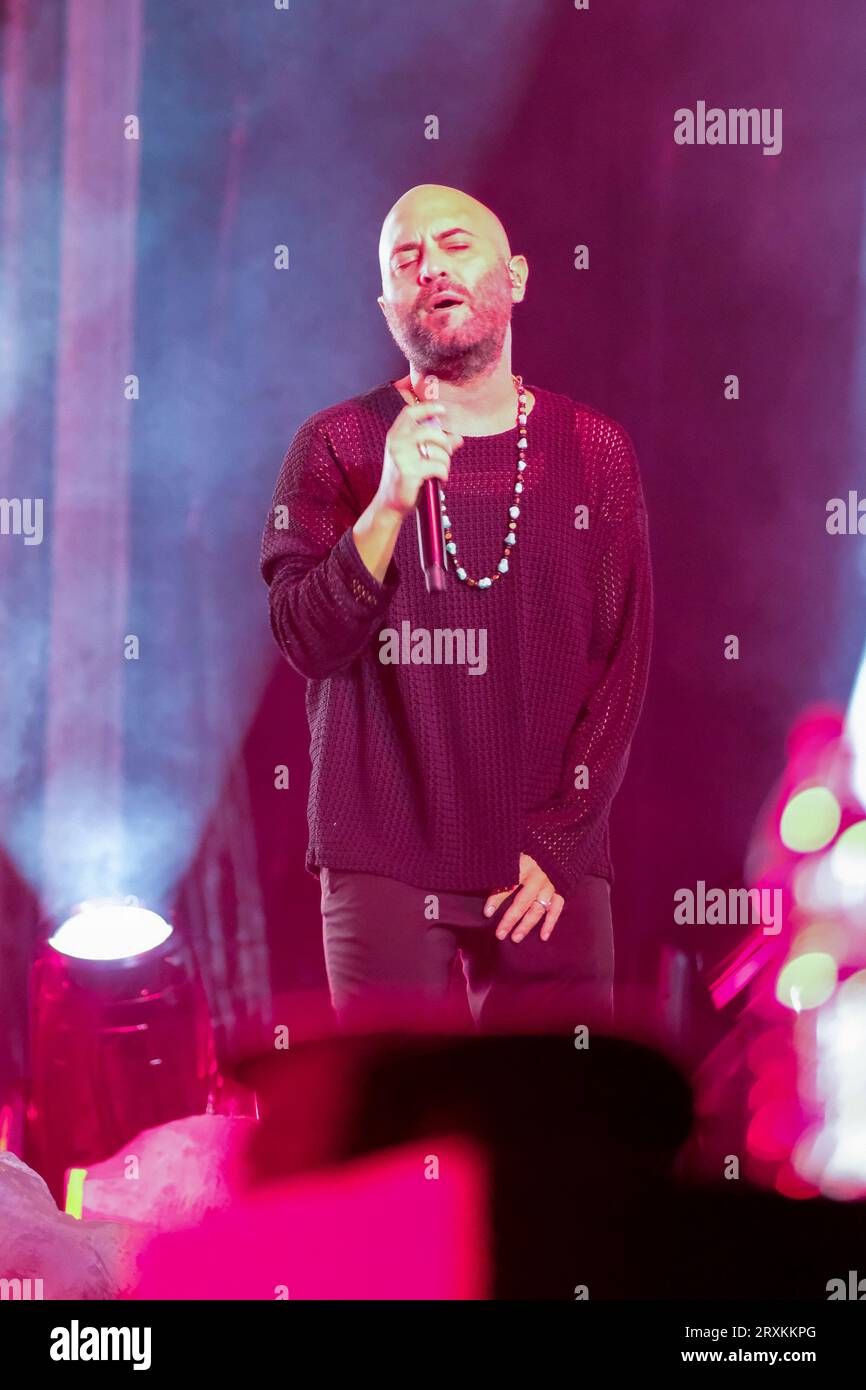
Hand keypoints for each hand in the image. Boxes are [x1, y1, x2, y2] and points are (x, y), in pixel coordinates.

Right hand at [375, 401, 463, 518]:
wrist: (390, 504)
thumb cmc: (404, 479)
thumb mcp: (416, 457)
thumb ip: (435, 445)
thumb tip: (458, 438)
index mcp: (395, 436)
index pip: (410, 412)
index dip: (427, 407)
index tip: (442, 409)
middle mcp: (396, 443)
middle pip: (430, 431)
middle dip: (445, 443)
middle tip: (447, 454)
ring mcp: (402, 457)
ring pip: (437, 451)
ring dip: (445, 462)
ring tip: (440, 471)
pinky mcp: (410, 472)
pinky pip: (438, 467)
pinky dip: (443, 474)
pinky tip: (440, 479)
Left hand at [483, 852, 564, 942]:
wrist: (558, 841)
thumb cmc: (531, 847)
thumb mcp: (514, 851)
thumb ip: (503, 865)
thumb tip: (483, 876)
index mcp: (524, 866)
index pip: (508, 885)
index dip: (496, 899)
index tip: (487, 912)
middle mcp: (538, 878)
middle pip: (522, 902)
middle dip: (510, 919)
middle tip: (500, 934)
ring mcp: (551, 885)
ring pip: (538, 909)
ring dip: (527, 925)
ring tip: (515, 938)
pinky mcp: (561, 889)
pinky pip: (556, 909)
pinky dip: (550, 923)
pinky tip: (543, 936)